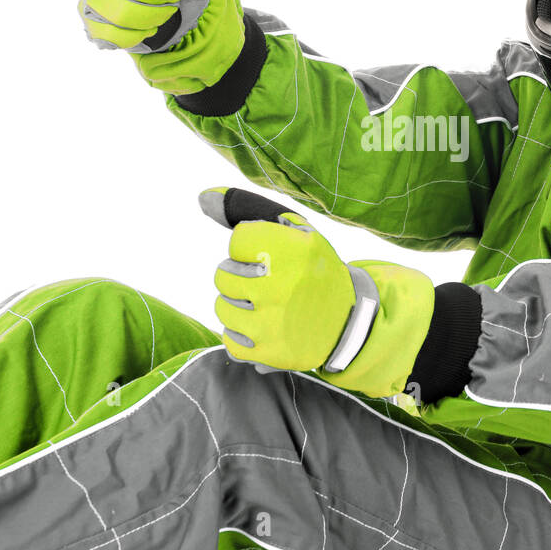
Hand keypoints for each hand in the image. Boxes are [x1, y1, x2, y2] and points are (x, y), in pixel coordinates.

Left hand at [201, 187, 376, 373]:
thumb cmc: (315, 270)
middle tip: (264, 281)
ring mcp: (273, 323)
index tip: (271, 257)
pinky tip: (260, 325)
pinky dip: (240, 332)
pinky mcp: (270, 352)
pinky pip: (229, 339)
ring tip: (262, 303)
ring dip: (238, 303)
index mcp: (292, 251)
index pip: (238, 241)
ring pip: (222, 306)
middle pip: (223, 274)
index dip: (252, 248)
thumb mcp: (296, 231)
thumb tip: (202, 197)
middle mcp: (281, 286)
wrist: (349, 323)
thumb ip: (247, 208)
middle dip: (240, 274)